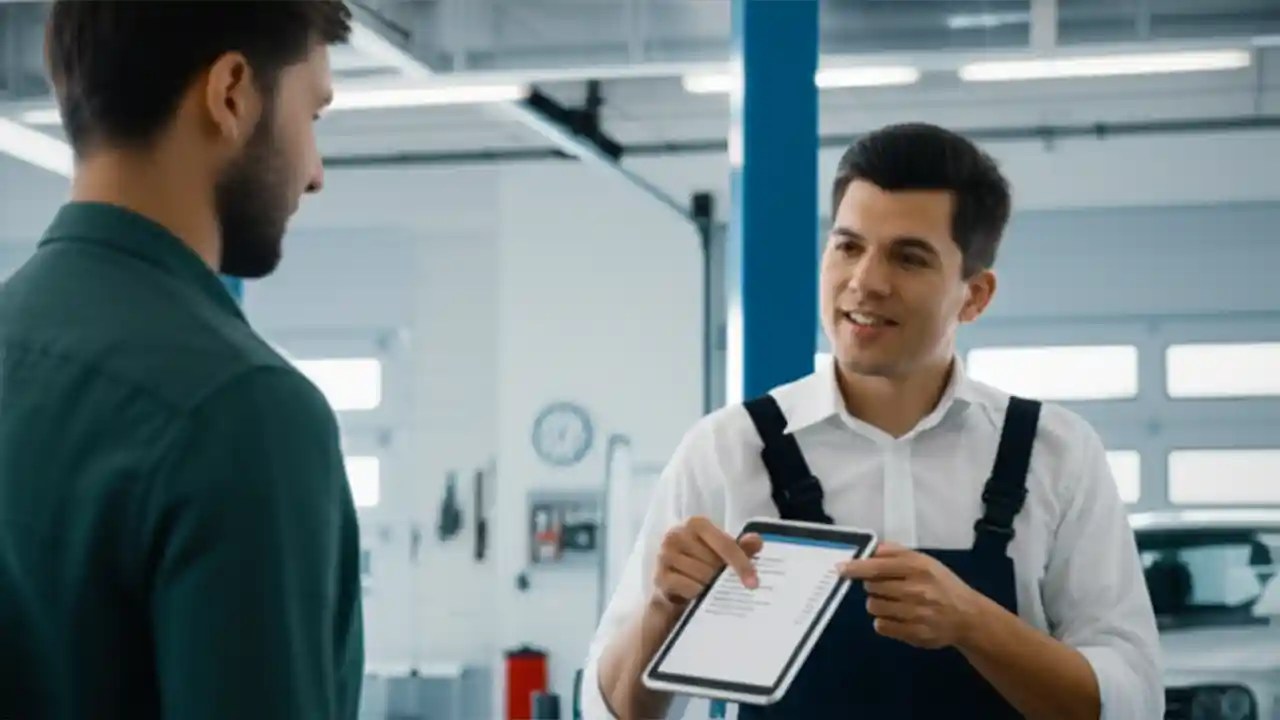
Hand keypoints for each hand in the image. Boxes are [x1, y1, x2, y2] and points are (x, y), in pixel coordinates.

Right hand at [651, 517, 763, 611]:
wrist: (672, 590)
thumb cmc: (701, 566)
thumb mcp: (722, 556)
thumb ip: (741, 548)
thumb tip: (756, 540)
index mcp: (696, 524)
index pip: (725, 543)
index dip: (741, 563)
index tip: (753, 583)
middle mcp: (676, 535)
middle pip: (713, 561)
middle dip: (724, 577)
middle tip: (730, 586)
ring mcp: (664, 556)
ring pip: (701, 575)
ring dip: (711, 587)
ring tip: (712, 590)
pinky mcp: (659, 577)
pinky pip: (686, 586)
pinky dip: (696, 593)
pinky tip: (698, 596)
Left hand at [837, 542, 983, 649]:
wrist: (967, 617)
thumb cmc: (942, 584)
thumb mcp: (925, 561)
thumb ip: (897, 553)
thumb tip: (872, 549)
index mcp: (918, 567)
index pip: (877, 567)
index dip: (855, 568)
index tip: (839, 569)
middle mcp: (917, 590)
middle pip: (871, 586)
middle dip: (873, 586)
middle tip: (888, 587)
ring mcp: (915, 613)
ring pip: (874, 606)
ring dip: (877, 603)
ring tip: (894, 602)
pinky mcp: (914, 633)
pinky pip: (881, 626)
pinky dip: (883, 621)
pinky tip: (897, 617)